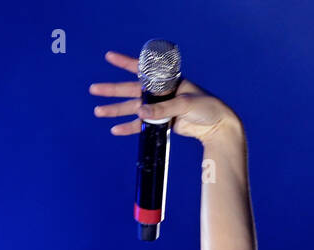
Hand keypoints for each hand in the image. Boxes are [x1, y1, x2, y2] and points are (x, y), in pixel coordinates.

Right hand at [89, 50, 237, 143]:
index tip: (109, 57)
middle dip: (112, 90)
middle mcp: (161, 93)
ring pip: (133, 108)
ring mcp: (160, 108)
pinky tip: (116, 129)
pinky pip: (142, 125)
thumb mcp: (186, 104)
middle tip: (94, 90)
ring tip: (98, 111)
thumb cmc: (207, 107)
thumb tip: (140, 112)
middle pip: (131, 90)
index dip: (125, 63)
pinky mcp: (163, 123)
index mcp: (167, 81)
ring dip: (116, 110)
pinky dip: (130, 127)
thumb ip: (163, 108)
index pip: (142, 70)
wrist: (219, 126)